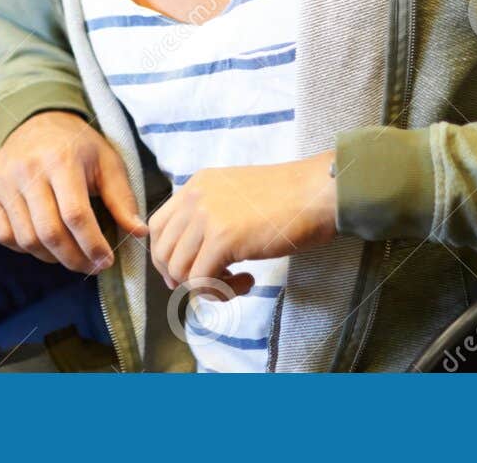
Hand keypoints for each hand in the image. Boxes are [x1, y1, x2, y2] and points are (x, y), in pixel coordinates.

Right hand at [0, 111, 148, 272]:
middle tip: (92, 266)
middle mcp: (27, 169)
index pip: (76, 215)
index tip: (106, 260)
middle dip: (75, 258)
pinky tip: (44, 243)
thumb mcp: (107, 162)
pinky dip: (26, 249)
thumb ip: (122, 198)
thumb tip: (139, 232)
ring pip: (26, 239)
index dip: (93, 245)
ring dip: (53, 257)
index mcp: (60, 159)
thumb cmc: (77, 146)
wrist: (37, 122)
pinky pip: (4, 236)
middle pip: (49, 232)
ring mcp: (2, 180)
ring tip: (72, 255)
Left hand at [148, 154, 337, 292]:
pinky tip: (247, 281)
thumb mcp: (237, 197)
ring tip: (236, 281)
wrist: (318, 193)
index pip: (158, 226)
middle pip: (163, 251)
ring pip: (180, 269)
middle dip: (182, 278)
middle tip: (212, 286)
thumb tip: (195, 255)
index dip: (166, 257)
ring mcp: (206, 216)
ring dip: (205, 287)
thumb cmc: (289, 200)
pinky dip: (220, 292)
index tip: (186, 275)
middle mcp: (195, 197)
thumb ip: (212, 216)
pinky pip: (201, 280)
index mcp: (197, 184)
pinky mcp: (222, 238)